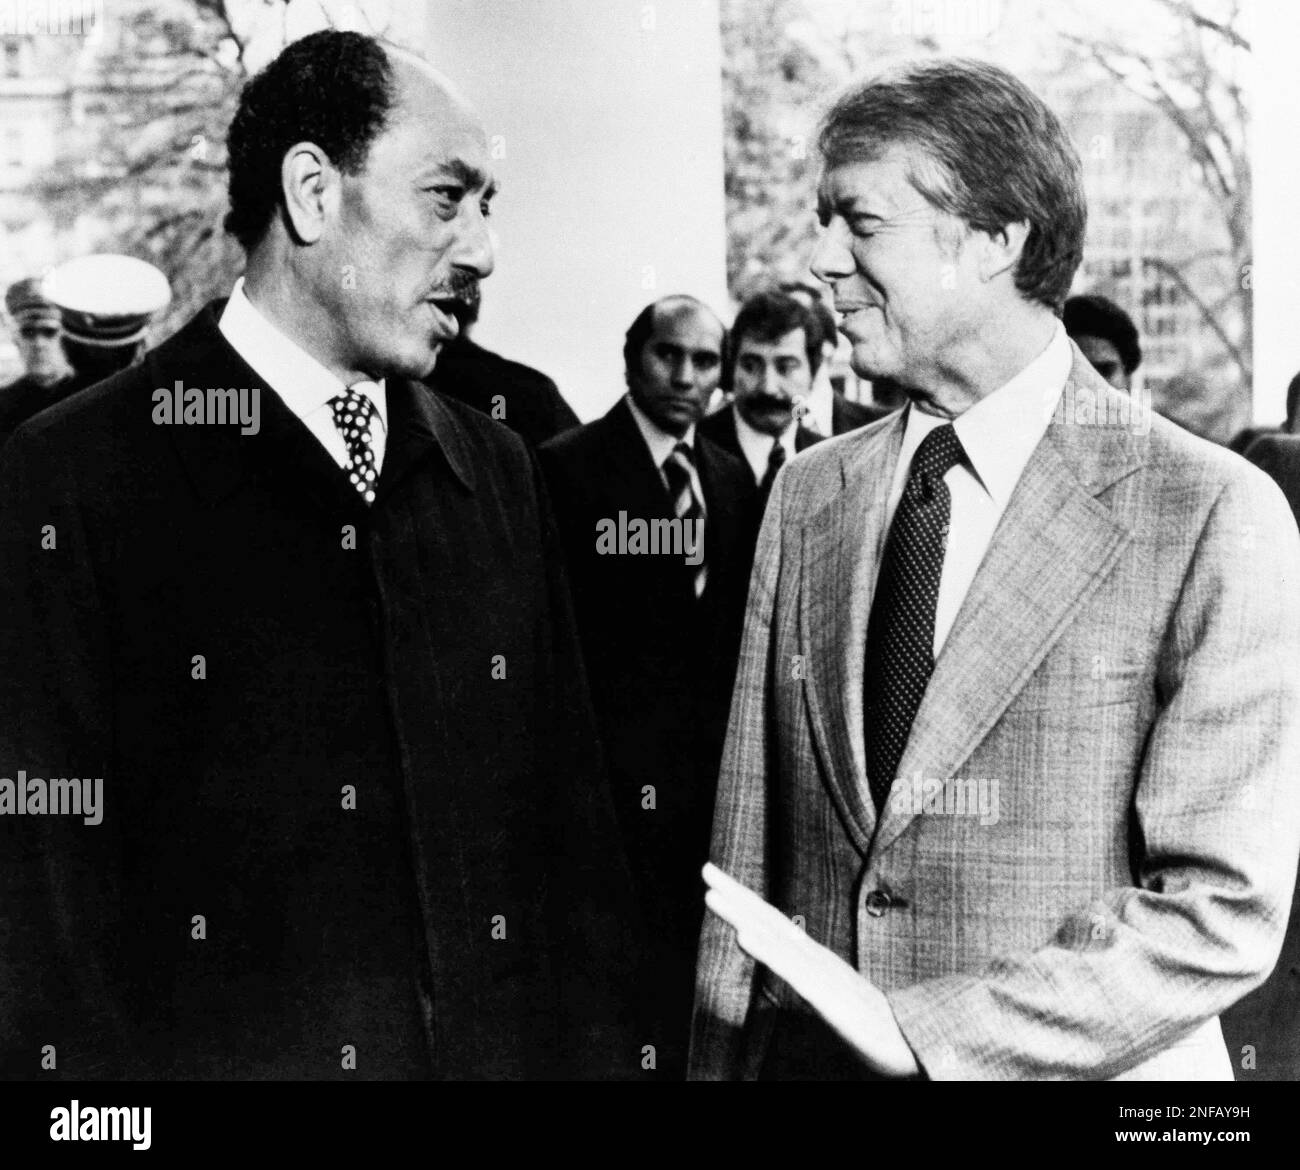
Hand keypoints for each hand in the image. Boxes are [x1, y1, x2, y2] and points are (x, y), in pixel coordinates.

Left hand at [702, 862, 918, 1077]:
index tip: (715, 882)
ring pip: (776, 939)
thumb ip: (814, 979)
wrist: (916, 1047)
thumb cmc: (876, 1026)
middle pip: (771, 920)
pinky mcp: (828, 997)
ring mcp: (822, 975)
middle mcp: (816, 958)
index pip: (774, 924)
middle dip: (736, 894)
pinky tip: (743, 935)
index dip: (745, 901)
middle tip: (705, 868)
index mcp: (815, 959)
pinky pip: (792, 970)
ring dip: (743, 915)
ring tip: (711, 895)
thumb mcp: (835, 997)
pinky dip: (766, 949)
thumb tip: (794, 967)